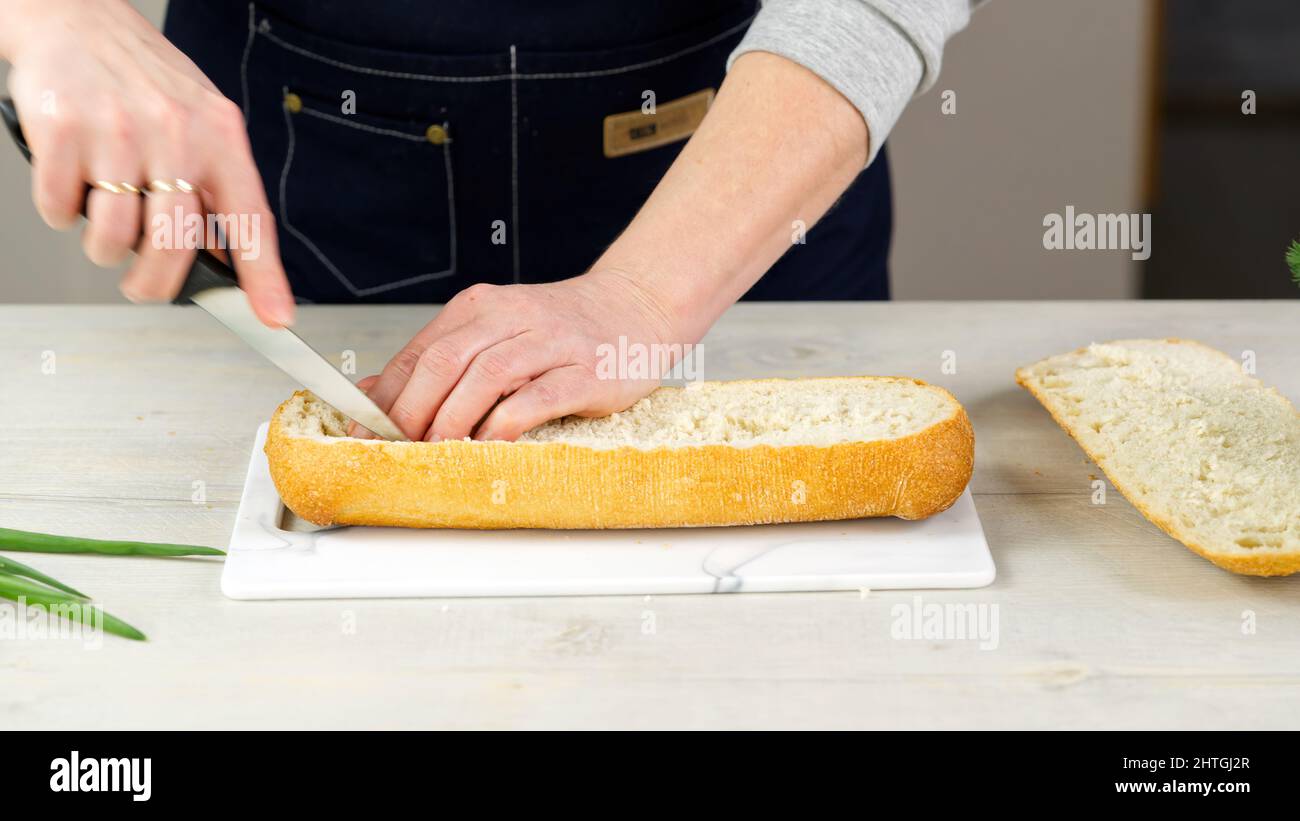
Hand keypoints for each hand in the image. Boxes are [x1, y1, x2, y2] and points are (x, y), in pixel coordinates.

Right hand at [2, 0, 293, 325]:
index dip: (265, 277)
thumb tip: (226, 259)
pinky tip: (71, 182)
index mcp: (219, 135)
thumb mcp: (199, 120)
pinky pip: (59, 209)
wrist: (74, 13)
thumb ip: (215, 186)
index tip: (275, 318)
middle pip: (173, 245)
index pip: (249, 219)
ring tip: (102, 215)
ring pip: (112, 238)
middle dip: (154, 282)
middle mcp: (175, 133)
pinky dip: (60, 211)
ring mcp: (117, 132)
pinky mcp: (63, 131)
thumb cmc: (140, 76)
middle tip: (143, 284)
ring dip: (102, 247)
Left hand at [353, 270, 682, 440]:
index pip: (421, 352)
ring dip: (453, 419)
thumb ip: (441, 359)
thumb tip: (372, 395)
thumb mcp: (496, 331)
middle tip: (396, 447)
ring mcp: (550, 343)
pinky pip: (536, 399)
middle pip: (446, 361)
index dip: (387, 395)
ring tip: (437, 451)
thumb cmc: (563, 330)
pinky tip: (489, 445)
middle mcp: (513, 318)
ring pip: (486, 376)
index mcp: (482, 307)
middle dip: (412, 410)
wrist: (637, 308)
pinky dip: (505, 424)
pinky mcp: (584, 372)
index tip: (363, 430)